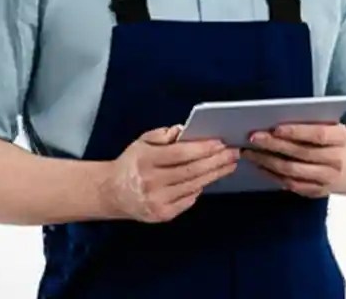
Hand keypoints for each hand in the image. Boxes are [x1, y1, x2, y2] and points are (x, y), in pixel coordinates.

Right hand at [104, 126, 239, 222]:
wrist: (112, 192)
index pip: (180, 153)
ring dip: (214, 174)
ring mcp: (157, 200)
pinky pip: (188, 200)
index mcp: (144, 159)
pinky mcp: (162, 214)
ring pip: (193, 186)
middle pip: (191, 171)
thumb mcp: (141, 142)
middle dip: (216, 161)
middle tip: (233, 153)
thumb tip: (185, 131)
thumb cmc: (131, 163)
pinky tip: (208, 179)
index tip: (220, 143)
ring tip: (228, 165)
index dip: (202, 148)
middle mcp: (150, 181)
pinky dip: (199, 188)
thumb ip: (163, 135)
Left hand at [243, 123, 345, 197]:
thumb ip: (309, 122)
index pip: (319, 135)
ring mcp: (329, 179)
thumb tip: (273, 118)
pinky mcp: (319, 191)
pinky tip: (259, 166)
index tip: (275, 127)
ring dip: (267, 161)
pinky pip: (292, 185)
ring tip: (249, 152)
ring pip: (293, 171)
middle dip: (273, 145)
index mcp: (341, 138)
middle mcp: (337, 160)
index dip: (297, 131)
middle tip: (252, 137)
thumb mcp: (331, 126)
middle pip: (301, 153)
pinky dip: (273, 175)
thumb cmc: (334, 140)